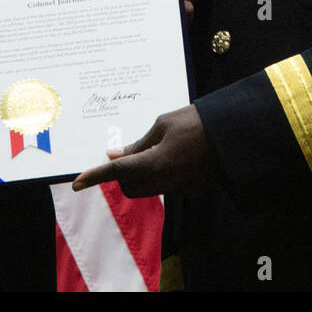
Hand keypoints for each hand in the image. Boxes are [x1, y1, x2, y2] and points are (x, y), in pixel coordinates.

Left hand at [71, 104, 211, 197]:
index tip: (76, 182)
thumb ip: (138, 144)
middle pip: (129, 186)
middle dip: (122, 174)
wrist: (234, 133)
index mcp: (156, 162)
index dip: (95, 176)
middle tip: (128, 152)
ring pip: (145, 189)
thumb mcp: (163, 124)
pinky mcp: (190, 189)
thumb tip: (115, 154)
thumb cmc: (197, 121)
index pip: (117, 171)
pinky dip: (159, 174)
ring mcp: (179, 188)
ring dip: (139, 175)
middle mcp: (165, 181)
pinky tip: (174, 155)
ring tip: (153, 150)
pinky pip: (164, 186)